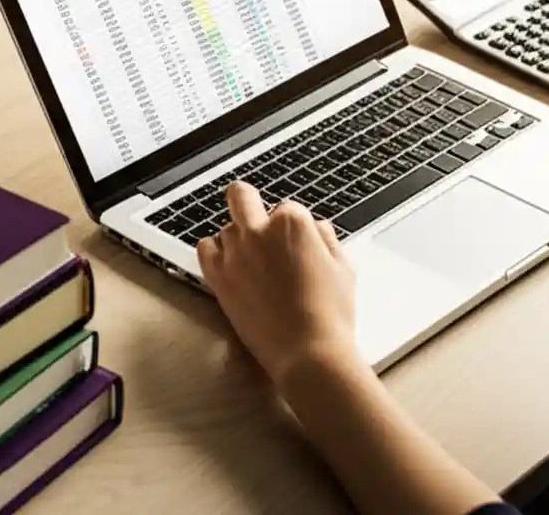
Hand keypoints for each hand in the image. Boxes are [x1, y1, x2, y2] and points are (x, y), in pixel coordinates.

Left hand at [197, 182, 359, 386]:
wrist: (308, 352)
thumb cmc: (330, 314)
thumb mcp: (343, 267)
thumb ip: (326, 239)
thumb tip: (316, 229)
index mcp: (292, 222)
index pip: (288, 207)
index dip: (294, 226)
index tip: (297, 244)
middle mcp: (259, 231)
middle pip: (242, 196)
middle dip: (250, 203)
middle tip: (258, 220)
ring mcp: (235, 253)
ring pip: (226, 227)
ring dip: (238, 236)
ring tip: (253, 260)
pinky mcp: (218, 277)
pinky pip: (204, 249)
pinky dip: (215, 252)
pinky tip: (230, 264)